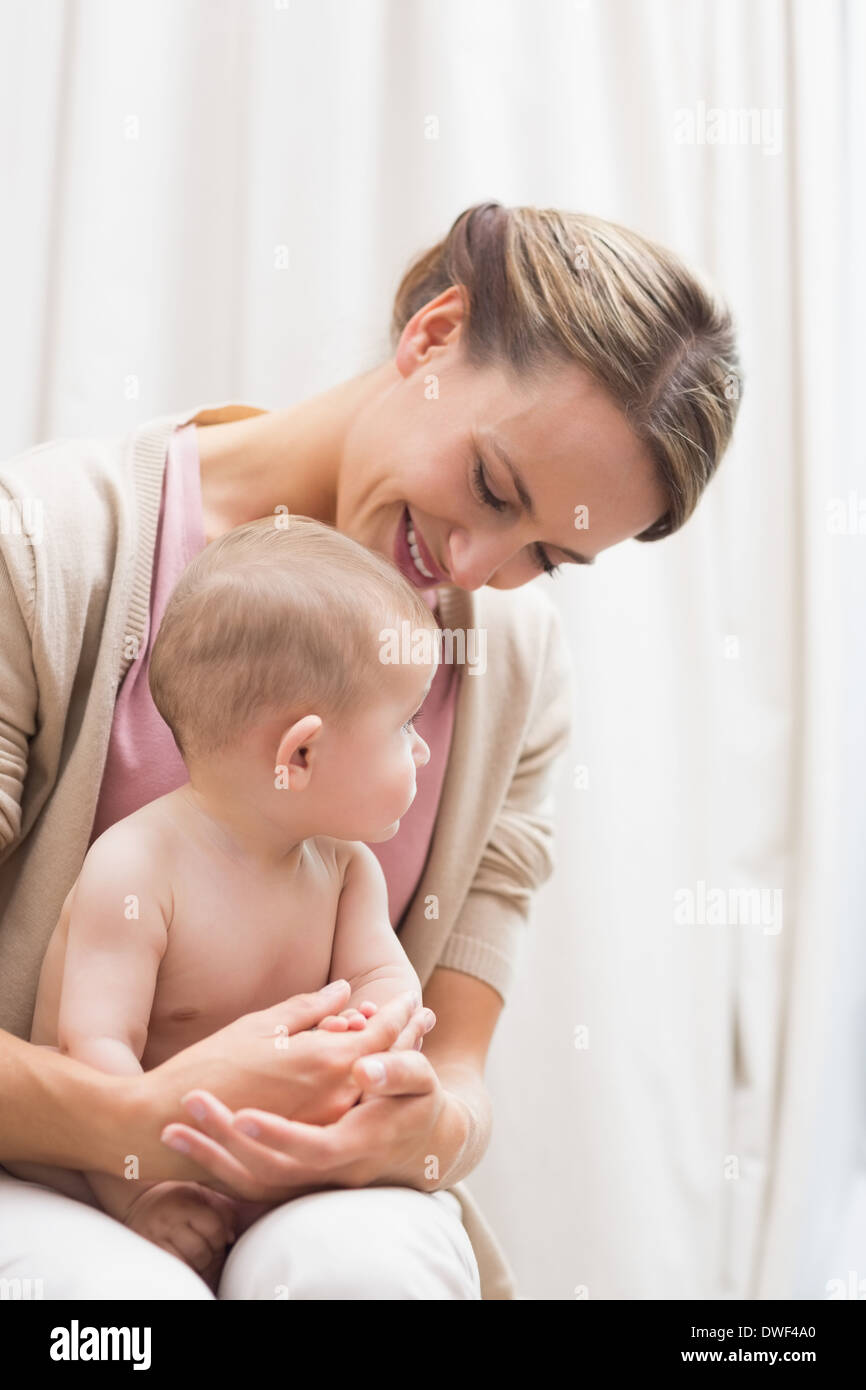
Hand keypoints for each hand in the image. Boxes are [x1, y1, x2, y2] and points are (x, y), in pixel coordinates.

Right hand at [123, 1181, 238, 1290]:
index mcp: (183, 1204)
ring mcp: (154, 1242)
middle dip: (209, 1253)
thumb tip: (230, 1236)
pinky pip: (171, 1269)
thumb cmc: (173, 1197)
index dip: (221, 1235)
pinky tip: (183, 1260)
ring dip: (195, 1264)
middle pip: (200, 1251)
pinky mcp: (148, 1255)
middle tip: (207, 1247)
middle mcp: (167, 1224)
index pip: (213, 1227)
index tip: (218, 1236)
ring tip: (195, 1255)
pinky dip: (182, 1268)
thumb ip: (220, 1209)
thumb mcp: (198, 1192)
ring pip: (186, 1265)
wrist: (137, 1202)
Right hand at [136, 982, 430, 1156]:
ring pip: (369, 1092)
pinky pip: (346, 1113)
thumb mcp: (261, 1026)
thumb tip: (344, 991)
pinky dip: (360, 1091)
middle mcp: (332, 1098)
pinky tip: (364, 1078)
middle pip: (384, 1065)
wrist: (166, 1123)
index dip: (397, 1013)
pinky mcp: (308, 1145)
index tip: (410, 997)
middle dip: (403, 1037)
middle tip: (421, 1016)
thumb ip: (308, 1009)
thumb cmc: (209, 1066)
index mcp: (324, 1062)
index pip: (379, 1035)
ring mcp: (323, 1126)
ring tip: (405, 1040)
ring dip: (386, 1065)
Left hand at [159, 1043, 454, 1202]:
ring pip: (255, 1181)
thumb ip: (398, 1068)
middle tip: (190, 1101)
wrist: (424, 1142)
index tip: (241, 1115)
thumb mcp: (421, 1080)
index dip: (278, 1134)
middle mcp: (334, 1169)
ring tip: (175, 1125)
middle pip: (272, 1167)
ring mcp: (314, 1179)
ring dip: (212, 1154)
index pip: (315, 1146)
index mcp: (360, 1139)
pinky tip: (185, 1143)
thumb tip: (365, 1066)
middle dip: (227, 1138)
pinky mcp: (299, 1180)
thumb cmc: (419, 1101)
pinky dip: (215, 1168)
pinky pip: (251, 1185)